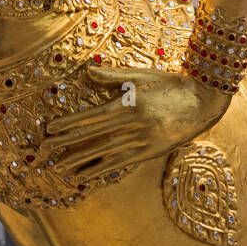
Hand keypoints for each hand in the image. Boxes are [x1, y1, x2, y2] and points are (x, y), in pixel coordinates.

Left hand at [35, 67, 229, 180]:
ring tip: (58, 167)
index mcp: (130, 106)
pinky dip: (100, 169)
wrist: (203, 103)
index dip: (69, 124)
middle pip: (93, 137)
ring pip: (103, 154)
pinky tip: (84, 176)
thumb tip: (87, 70)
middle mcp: (133, 127)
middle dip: (66, 144)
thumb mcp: (142, 76)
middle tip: (43, 150)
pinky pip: (119, 163)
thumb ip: (113, 76)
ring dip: (79, 161)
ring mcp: (142, 143)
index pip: (92, 117)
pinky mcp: (149, 153)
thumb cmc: (170, 85)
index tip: (49, 129)